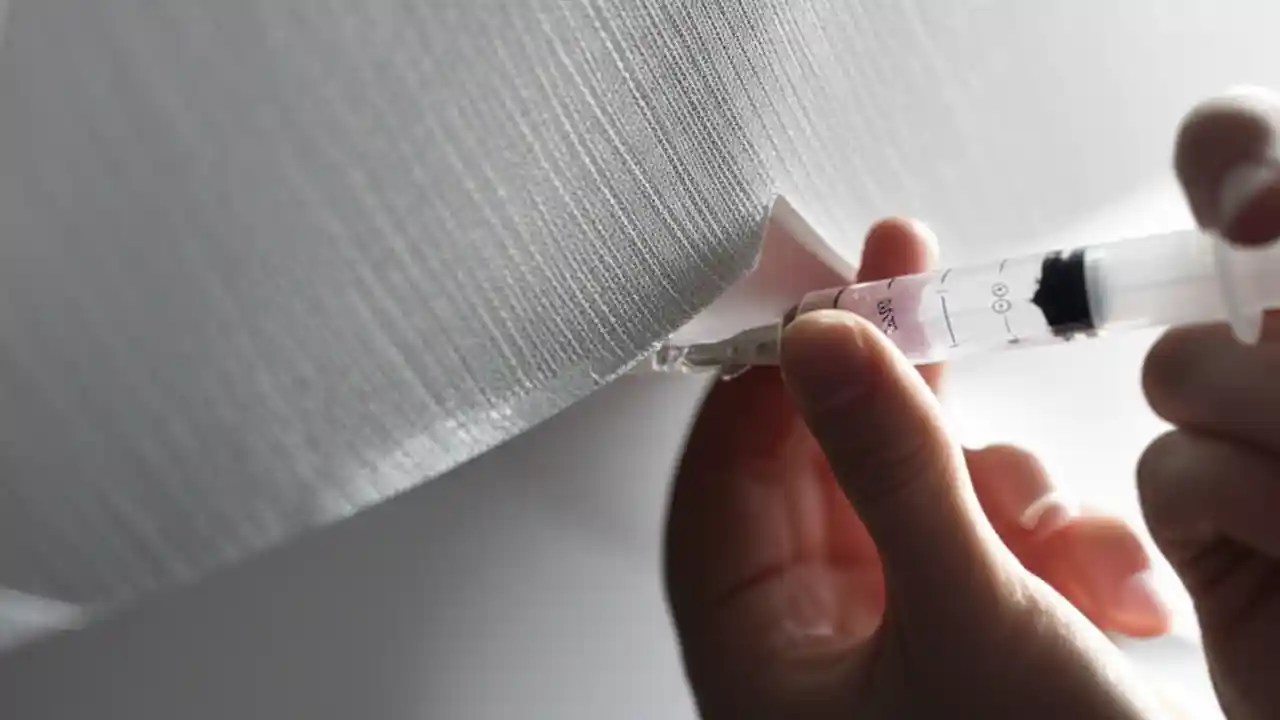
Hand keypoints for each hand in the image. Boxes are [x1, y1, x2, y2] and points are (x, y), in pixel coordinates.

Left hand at [666, 220, 1169, 717]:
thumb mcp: (968, 616)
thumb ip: (890, 466)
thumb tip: (822, 338)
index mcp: (759, 662)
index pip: (720, 485)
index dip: (764, 378)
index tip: (813, 294)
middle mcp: (817, 654)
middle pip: (825, 474)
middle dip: (887, 394)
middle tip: (912, 283)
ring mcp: (898, 647)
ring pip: (920, 501)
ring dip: (1001, 494)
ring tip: (1061, 543)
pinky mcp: (976, 648)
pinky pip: (989, 550)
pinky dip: (1048, 548)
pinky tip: (1111, 592)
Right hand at [1141, 86, 1279, 719]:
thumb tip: (1253, 205)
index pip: (1248, 154)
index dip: (1235, 156)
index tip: (1256, 217)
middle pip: (1215, 253)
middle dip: (1264, 333)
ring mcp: (1248, 423)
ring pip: (1182, 365)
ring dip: (1268, 424)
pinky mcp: (1202, 515)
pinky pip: (1173, 468)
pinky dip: (1239, 506)